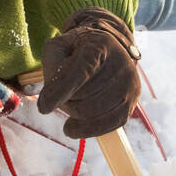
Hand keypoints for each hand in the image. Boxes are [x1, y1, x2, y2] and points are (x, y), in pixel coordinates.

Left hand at [36, 7, 141, 139]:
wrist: (109, 49)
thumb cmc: (78, 50)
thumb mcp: (59, 47)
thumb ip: (51, 68)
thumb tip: (50, 101)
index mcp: (100, 45)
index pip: (79, 73)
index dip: (61, 91)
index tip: (44, 108)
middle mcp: (120, 64)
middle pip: (81, 98)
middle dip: (64, 100)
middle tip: (62, 91)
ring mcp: (129, 84)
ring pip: (90, 113)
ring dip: (73, 112)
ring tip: (72, 99)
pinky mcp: (132, 102)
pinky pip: (107, 126)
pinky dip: (86, 130)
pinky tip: (73, 127)